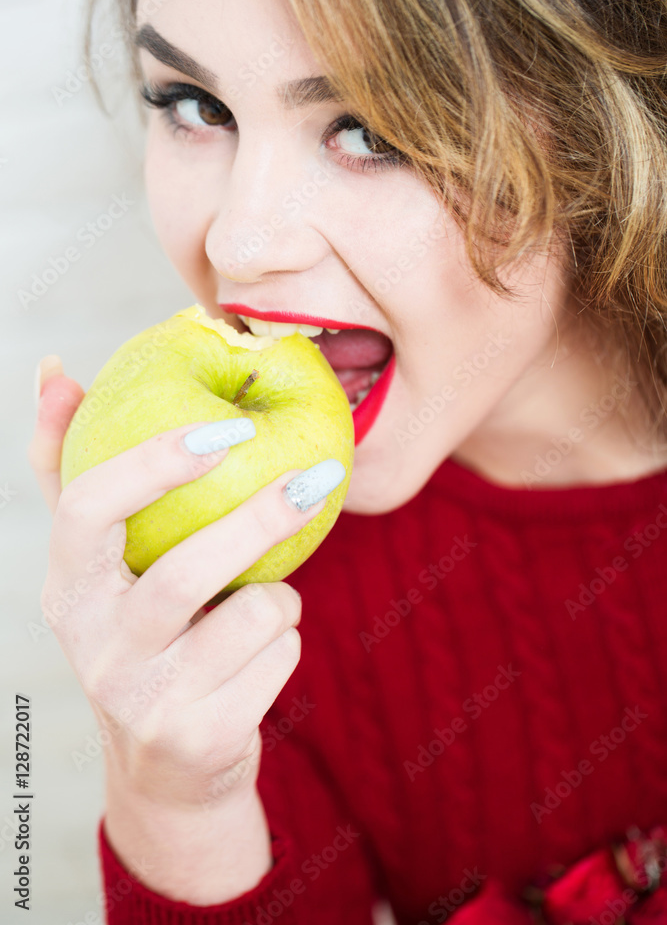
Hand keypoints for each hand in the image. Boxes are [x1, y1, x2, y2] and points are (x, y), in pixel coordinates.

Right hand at [27, 353, 329, 811]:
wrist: (165, 770)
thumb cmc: (140, 635)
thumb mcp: (100, 565)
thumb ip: (74, 470)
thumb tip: (54, 372)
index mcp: (66, 589)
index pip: (87, 509)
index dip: (154, 461)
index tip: (227, 429)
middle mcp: (94, 647)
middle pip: (185, 570)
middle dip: (261, 518)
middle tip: (316, 476)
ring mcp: (145, 700)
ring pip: (251, 614)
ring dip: (278, 597)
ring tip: (262, 603)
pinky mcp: (201, 738)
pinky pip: (278, 658)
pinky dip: (286, 642)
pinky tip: (258, 656)